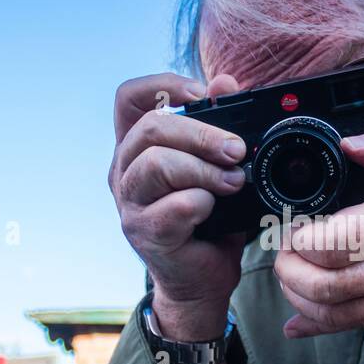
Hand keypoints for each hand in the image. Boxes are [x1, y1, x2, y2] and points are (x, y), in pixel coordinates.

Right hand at [109, 72, 247, 338]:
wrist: (201, 281)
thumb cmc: (209, 221)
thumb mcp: (219, 167)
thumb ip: (221, 124)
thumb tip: (228, 82)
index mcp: (139, 147)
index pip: (130, 98)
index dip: (163, 85)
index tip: (202, 95)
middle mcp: (125, 170)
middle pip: (151, 128)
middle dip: (202, 133)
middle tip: (238, 150)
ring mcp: (130, 204)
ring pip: (155, 164)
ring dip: (203, 168)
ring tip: (234, 181)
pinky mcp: (145, 233)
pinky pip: (172, 207)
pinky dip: (201, 203)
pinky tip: (214, 211)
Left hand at [273, 123, 363, 336]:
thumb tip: (349, 144)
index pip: (340, 242)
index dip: (304, 238)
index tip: (295, 222)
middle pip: (326, 285)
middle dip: (290, 269)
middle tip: (284, 246)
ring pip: (332, 313)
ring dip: (297, 297)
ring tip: (290, 271)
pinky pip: (349, 326)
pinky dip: (315, 325)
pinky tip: (295, 318)